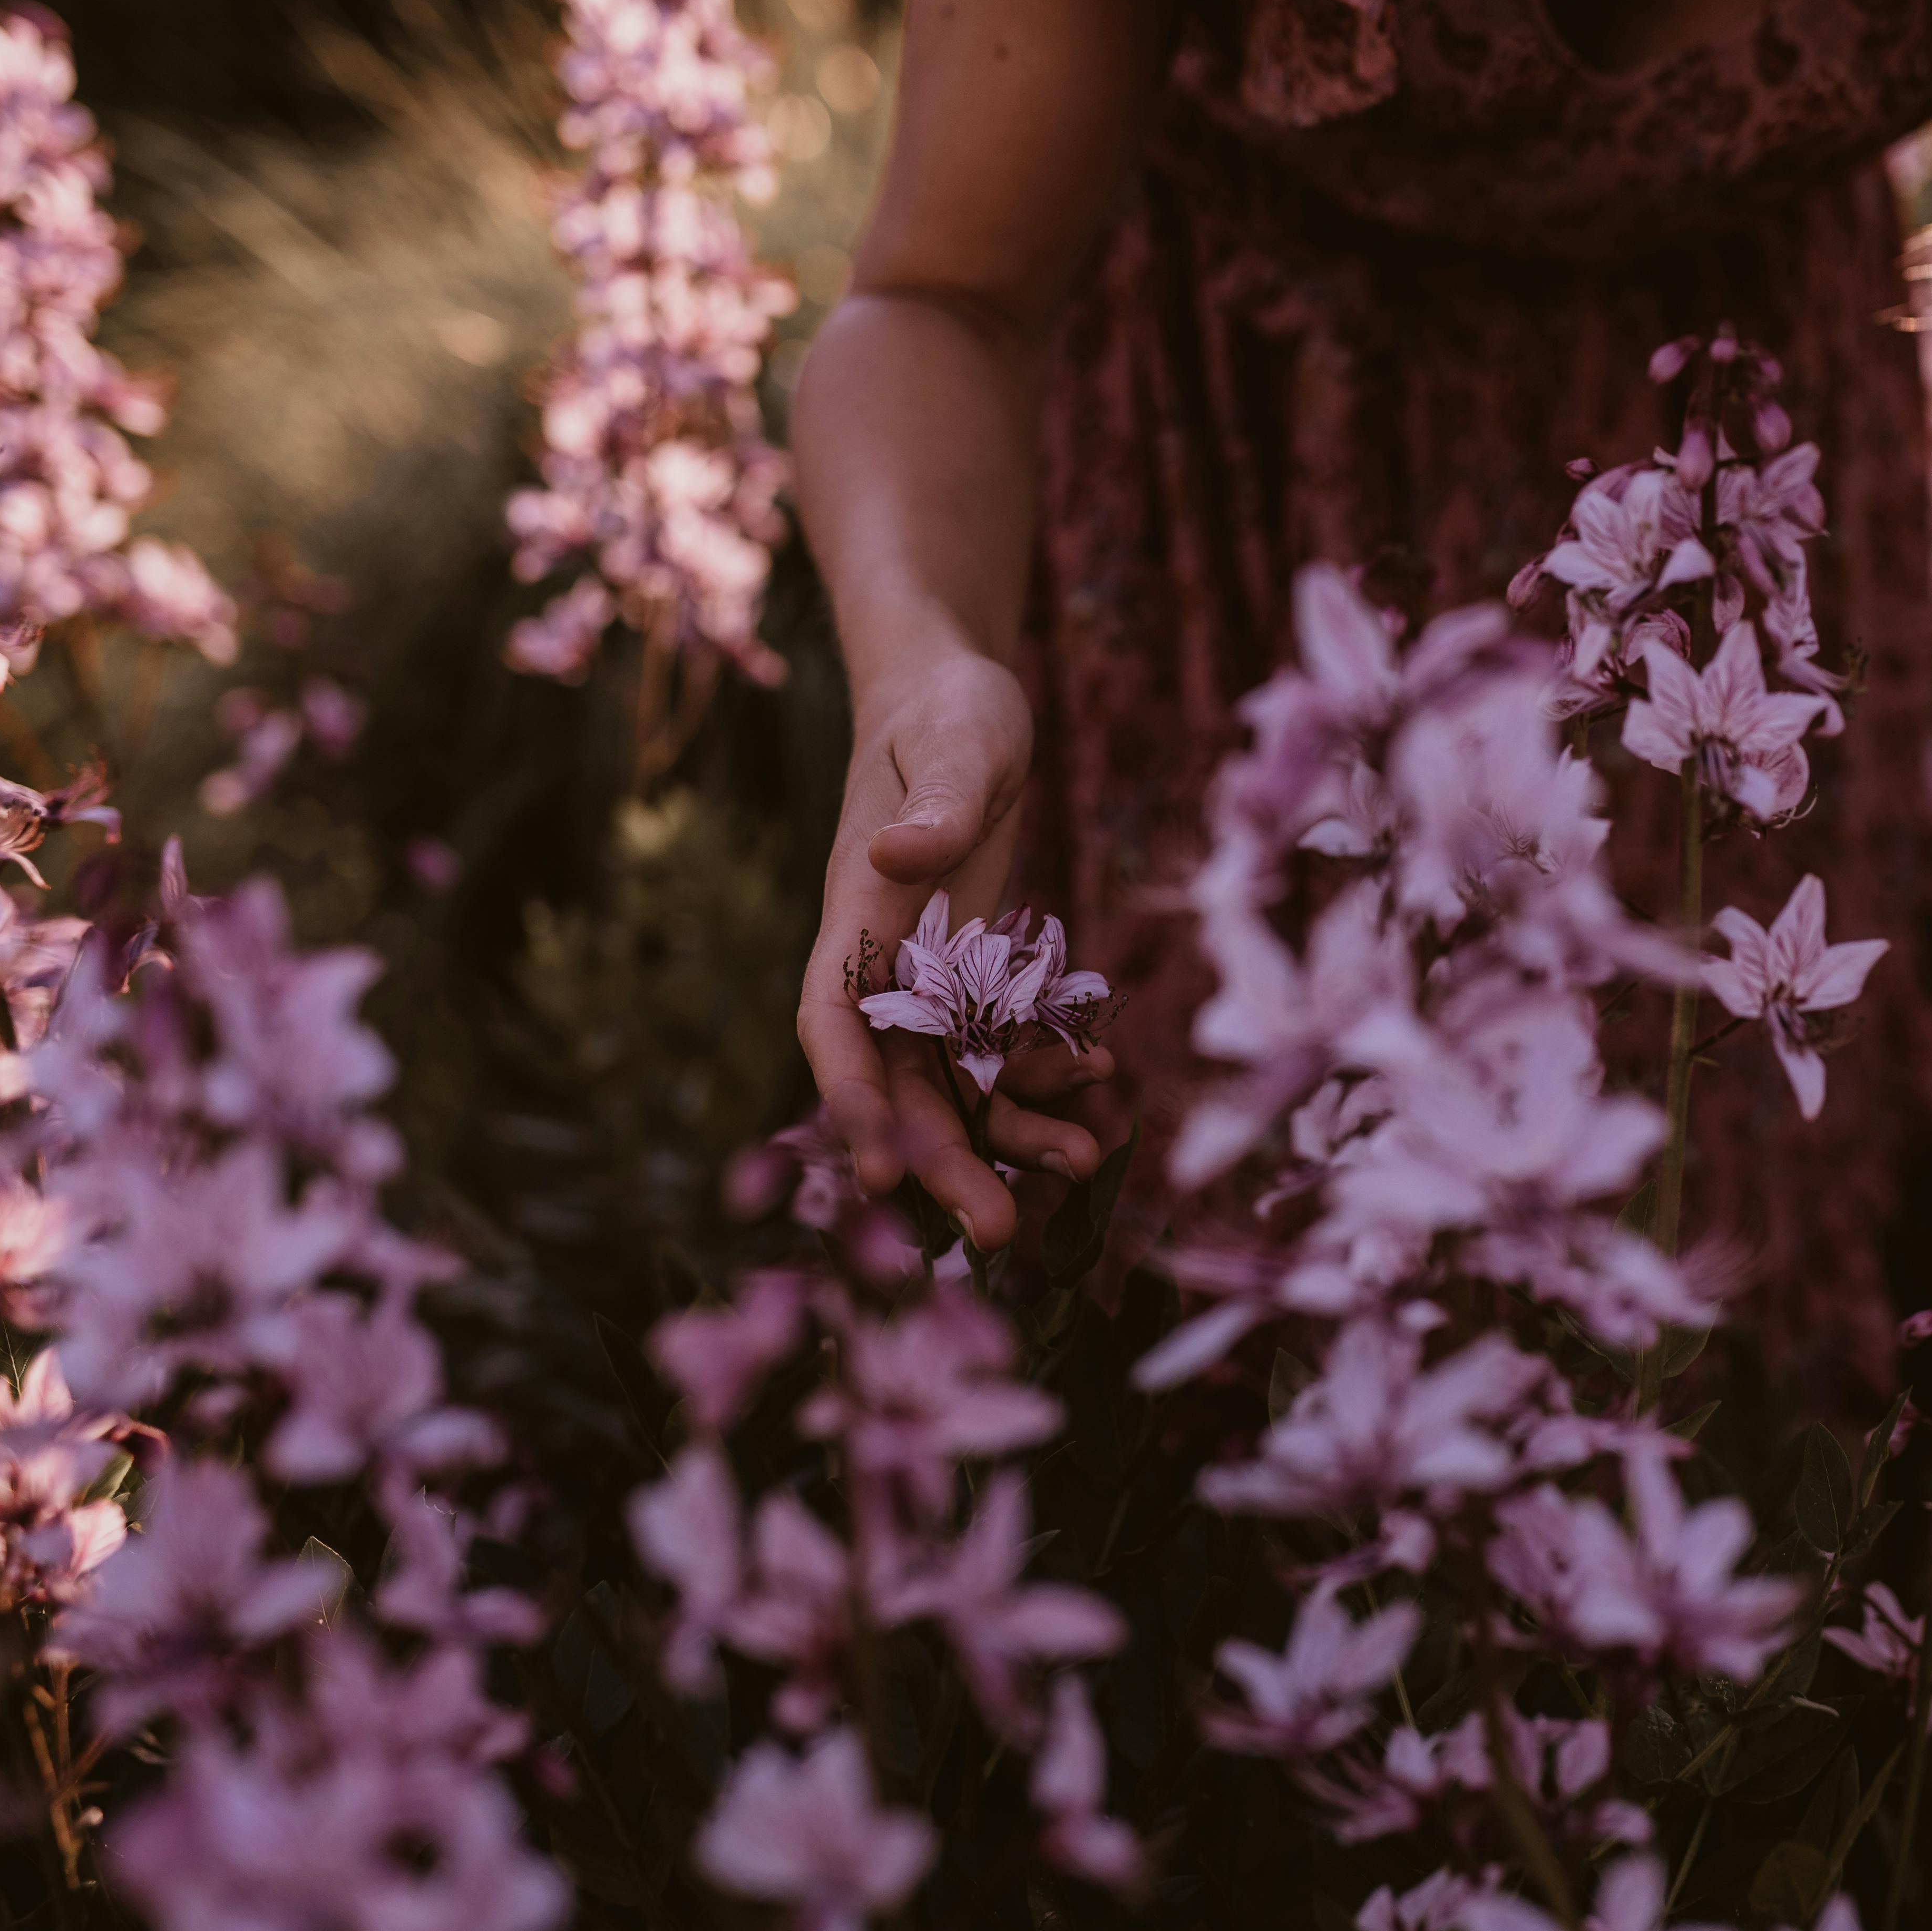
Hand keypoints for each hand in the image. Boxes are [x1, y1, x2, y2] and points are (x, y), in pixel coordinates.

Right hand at [797, 647, 1109, 1247]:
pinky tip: (1099, 1089)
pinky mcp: (974, 967)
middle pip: (894, 1079)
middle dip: (938, 1159)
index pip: (832, 1020)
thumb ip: (939, 801)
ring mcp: (929, 967)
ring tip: (1074, 1171)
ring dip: (999, 1136)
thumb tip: (904, 854)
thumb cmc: (951, 709)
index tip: (881, 1171)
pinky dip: (1040, 1077)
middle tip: (994, 1235)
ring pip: (949, 1078)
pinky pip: (998, 1045)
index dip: (850, 1100)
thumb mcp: (958, 743)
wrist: (960, 695)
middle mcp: (884, 954)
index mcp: (858, 908)